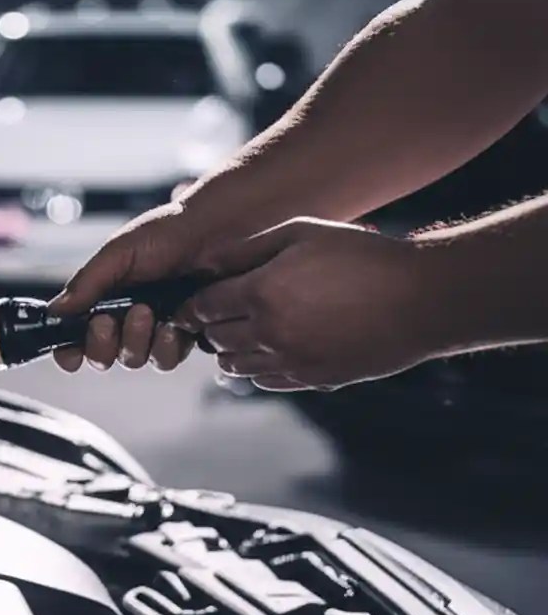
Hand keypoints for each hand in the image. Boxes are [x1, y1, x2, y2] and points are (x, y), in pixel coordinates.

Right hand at [48, 203, 209, 373]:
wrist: (219, 230)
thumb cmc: (170, 230)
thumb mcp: (118, 252)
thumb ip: (86, 284)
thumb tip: (55, 312)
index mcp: (106, 293)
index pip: (78, 332)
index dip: (71, 349)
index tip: (70, 356)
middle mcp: (128, 313)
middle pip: (104, 354)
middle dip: (102, 345)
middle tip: (107, 322)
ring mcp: (157, 326)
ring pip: (135, 359)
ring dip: (135, 342)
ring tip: (146, 313)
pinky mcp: (186, 333)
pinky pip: (167, 358)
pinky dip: (166, 346)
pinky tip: (173, 324)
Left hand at [173, 218, 435, 390]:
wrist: (420, 298)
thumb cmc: (361, 255)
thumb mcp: (301, 232)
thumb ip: (247, 248)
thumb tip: (206, 263)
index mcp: (261, 293)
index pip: (203, 308)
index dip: (194, 305)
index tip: (195, 303)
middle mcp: (269, 333)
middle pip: (215, 340)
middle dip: (212, 327)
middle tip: (220, 314)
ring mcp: (291, 361)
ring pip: (236, 367)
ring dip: (232, 350)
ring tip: (246, 331)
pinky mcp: (313, 380)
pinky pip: (265, 382)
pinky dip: (258, 368)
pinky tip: (272, 348)